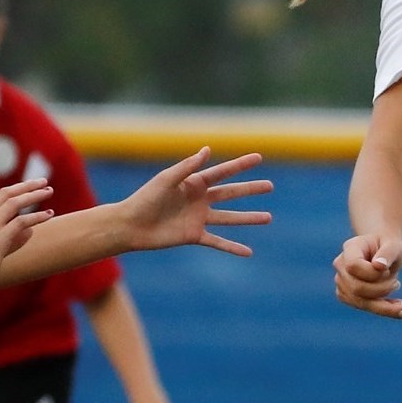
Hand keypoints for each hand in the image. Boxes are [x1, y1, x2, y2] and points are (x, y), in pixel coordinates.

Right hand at [0, 179, 55, 301]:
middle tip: (45, 181)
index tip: (32, 185)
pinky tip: (49, 215)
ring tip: (49, 192)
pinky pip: (20, 222)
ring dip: (34, 195)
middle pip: (6, 194)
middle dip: (27, 185)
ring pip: (14, 203)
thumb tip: (30, 231)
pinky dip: (36, 216)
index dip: (18, 188)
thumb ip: (10, 239)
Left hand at [118, 148, 271, 256]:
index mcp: (193, 183)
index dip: (240, 165)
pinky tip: (248, 252)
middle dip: (250, 189)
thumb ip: (187, 167)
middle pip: (231, 193)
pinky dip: (232, 247)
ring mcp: (198, 218)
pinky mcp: (194, 236)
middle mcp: (199, 199)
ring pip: (230, 217)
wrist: (130, 225)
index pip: (222, 171)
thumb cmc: (145, 198)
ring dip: (248, 218)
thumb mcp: (167, 179)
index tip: (259, 157)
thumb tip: (207, 150)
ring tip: (268, 217)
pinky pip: (218, 242)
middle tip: (270, 185)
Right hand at [334, 233, 401, 318]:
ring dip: (384, 303)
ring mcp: (341, 282)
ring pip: (360, 302)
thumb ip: (388, 253)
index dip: (372, 273)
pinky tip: (399, 307)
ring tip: (400, 297)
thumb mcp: (395, 246)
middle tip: (397, 283)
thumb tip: (379, 266)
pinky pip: (363, 307)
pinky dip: (383, 309)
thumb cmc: (389, 247)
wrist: (384, 253)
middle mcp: (341, 265)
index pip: (353, 266)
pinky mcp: (347, 295)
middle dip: (382, 289)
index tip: (387, 270)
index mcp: (350, 248)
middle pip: (356, 288)